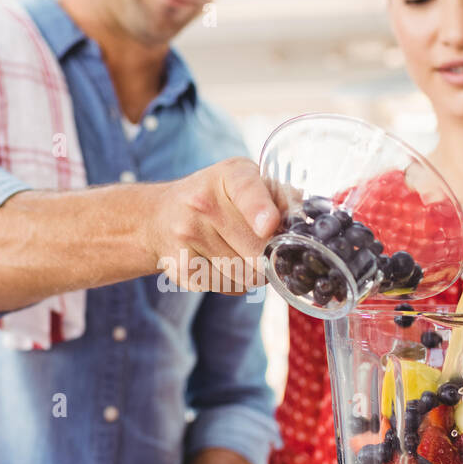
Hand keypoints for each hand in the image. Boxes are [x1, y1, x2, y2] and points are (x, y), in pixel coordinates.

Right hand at [149, 157, 279, 292]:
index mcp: (228, 176)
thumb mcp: (246, 181)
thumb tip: (303, 219)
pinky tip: (222, 262)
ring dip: (255, 271)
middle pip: (258, 249)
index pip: (247, 191)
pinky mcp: (182, 268)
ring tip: (239, 252)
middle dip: (272, 254)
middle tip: (265, 245)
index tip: (268, 224)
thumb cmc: (216, 198)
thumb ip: (279, 195)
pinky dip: (236, 282)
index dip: (260, 209)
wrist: (159, 216)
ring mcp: (189, 237)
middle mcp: (203, 203)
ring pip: (247, 274)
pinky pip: (230, 287)